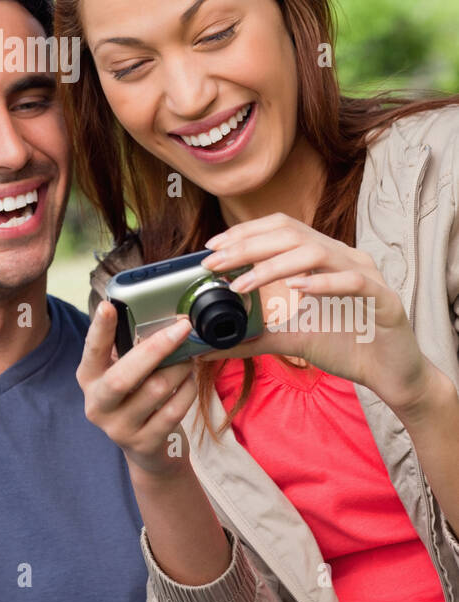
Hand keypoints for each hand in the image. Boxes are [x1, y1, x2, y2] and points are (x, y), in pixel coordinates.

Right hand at [76, 301, 197, 476]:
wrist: (147, 452)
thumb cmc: (136, 400)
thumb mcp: (124, 374)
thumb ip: (130, 351)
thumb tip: (158, 318)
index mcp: (89, 378)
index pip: (92, 350)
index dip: (100, 329)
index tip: (108, 306)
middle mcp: (97, 405)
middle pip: (123, 377)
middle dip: (156, 348)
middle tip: (182, 328)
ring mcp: (119, 428)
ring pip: (155, 390)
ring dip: (179, 367)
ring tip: (189, 356)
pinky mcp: (145, 443)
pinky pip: (173, 410)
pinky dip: (187, 390)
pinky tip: (189, 380)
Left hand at [199, 211, 430, 414]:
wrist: (391, 373)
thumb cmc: (346, 346)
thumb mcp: (291, 338)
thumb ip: (254, 336)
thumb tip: (211, 346)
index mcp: (323, 257)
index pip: (281, 227)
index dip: (245, 232)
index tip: (212, 248)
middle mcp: (343, 257)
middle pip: (292, 234)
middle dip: (248, 246)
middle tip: (216, 263)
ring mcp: (365, 274)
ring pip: (316, 252)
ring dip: (274, 266)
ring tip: (244, 283)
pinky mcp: (383, 299)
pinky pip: (352, 281)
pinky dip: (323, 283)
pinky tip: (297, 289)